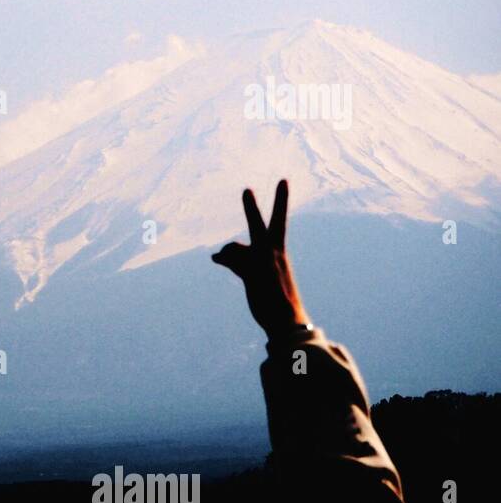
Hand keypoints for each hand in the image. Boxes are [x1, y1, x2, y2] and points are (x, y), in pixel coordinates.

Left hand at [211, 179, 309, 338]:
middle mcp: (272, 254)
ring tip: (224, 259)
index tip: (282, 181)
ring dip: (228, 253)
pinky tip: (216, 260)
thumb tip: (215, 255)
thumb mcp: (261, 274)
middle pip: (260, 225)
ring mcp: (261, 265)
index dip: (280, 201)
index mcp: (279, 252)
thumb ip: (240, 259)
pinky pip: (229, 261)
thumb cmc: (276, 299)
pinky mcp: (251, 275)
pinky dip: (222, 259)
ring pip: (235, 248)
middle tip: (246, 189)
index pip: (279, 222)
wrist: (288, 321)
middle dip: (251, 208)